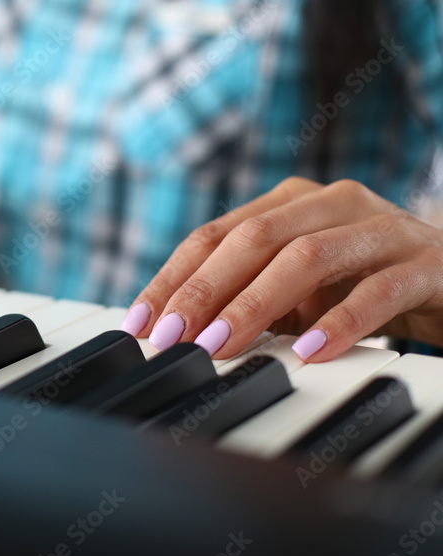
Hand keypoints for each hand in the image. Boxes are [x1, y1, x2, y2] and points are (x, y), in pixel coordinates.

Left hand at [120, 177, 442, 361]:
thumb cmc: (367, 287)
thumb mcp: (298, 293)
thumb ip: (247, 299)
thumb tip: (177, 332)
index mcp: (291, 203)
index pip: (215, 235)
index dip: (173, 277)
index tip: (141, 322)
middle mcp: (333, 203)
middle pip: (252, 239)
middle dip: (203, 290)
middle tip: (173, 336)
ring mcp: (382, 228)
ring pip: (306, 257)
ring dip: (255, 304)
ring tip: (222, 344)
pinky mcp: (429, 263)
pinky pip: (377, 290)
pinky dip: (339, 322)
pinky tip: (309, 352)